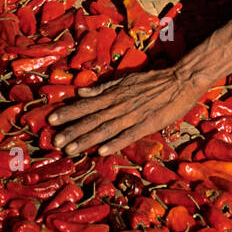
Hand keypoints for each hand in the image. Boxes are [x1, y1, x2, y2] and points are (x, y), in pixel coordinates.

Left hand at [48, 67, 199, 156]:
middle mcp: (119, 104)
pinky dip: (115, 143)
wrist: (181, 80)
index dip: (68, 113)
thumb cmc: (153, 80)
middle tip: (53, 142)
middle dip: (71, 130)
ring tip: (70, 149)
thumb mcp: (125, 80)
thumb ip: (103, 88)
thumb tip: (81, 92)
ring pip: (105, 128)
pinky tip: (102, 152)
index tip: (50, 120)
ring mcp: (133, 114)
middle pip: (91, 119)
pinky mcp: (148, 123)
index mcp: (113, 94)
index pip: (86, 105)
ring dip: (86, 139)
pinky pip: (129, 135)